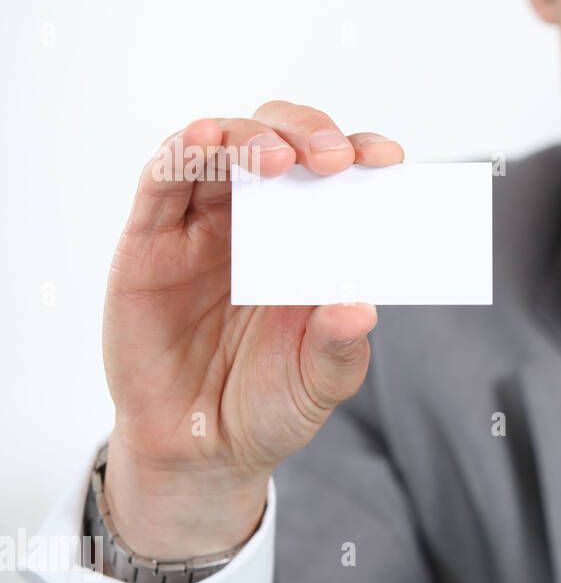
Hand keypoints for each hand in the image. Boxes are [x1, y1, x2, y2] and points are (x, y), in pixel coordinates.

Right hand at [103, 102, 403, 558]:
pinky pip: (163, 179)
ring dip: (250, 137)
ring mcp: (202, 225)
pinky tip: (206, 141)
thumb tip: (360, 309)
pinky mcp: (150, 239)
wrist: (201, 450)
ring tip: (279, 158)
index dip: (362, 153)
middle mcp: (258, 220)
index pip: (337, 176)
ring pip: (220, 146)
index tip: (389, 158)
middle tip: (334, 158)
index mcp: (310, 239)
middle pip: (279, 139)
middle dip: (309, 133)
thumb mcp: (320, 381)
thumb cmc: (269, 402)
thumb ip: (339, 346)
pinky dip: (185, 150)